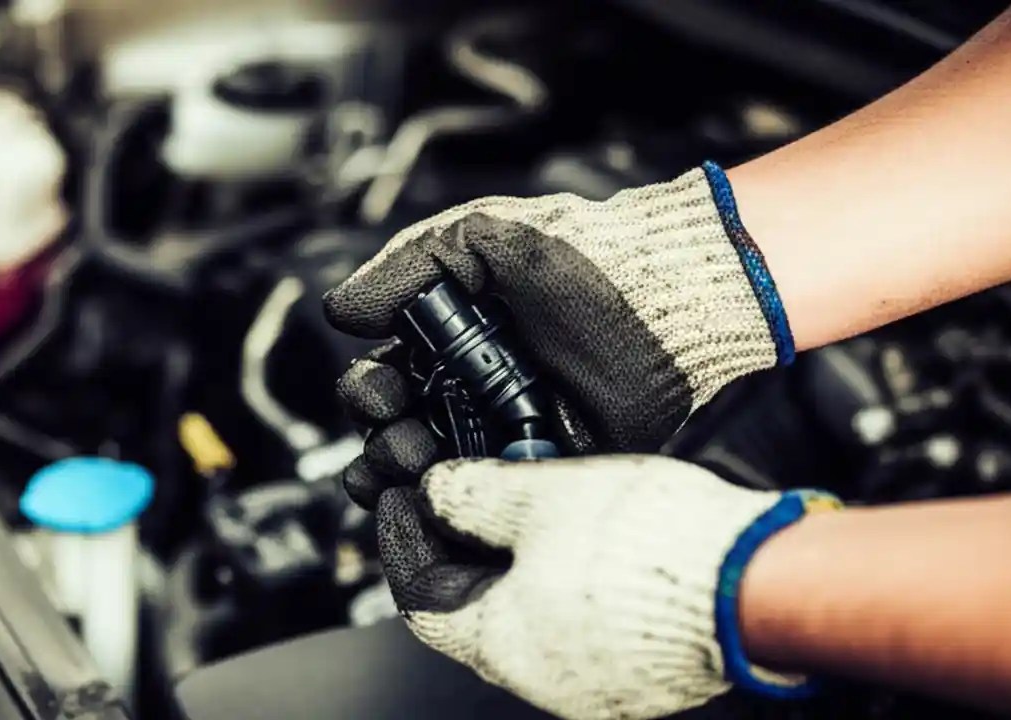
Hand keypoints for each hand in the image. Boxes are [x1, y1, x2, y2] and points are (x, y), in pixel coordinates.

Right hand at [326, 162, 793, 507]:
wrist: (672, 299)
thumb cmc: (583, 257)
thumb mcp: (485, 237)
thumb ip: (407, 265)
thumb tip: (337, 312)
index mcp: (450, 335)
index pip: (381, 376)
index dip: (368, 390)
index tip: (384, 390)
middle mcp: (471, 386)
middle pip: (394, 432)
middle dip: (380, 437)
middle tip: (403, 433)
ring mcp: (506, 432)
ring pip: (428, 474)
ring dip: (402, 477)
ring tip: (418, 466)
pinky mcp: (545, 467)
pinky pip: (486, 500)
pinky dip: (452, 508)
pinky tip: (444, 500)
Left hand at [376, 455, 813, 719]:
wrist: (757, 579)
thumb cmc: (654, 546)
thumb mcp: (543, 495)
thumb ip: (476, 493)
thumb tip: (438, 491)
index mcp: (502, 643)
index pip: (419, 597)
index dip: (403, 538)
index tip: (405, 495)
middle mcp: (542, 676)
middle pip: (472, 608)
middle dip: (462, 545)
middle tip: (463, 493)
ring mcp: (594, 680)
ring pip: (530, 614)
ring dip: (518, 560)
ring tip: (528, 500)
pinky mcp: (639, 670)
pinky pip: (580, 623)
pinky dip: (565, 580)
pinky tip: (583, 537)